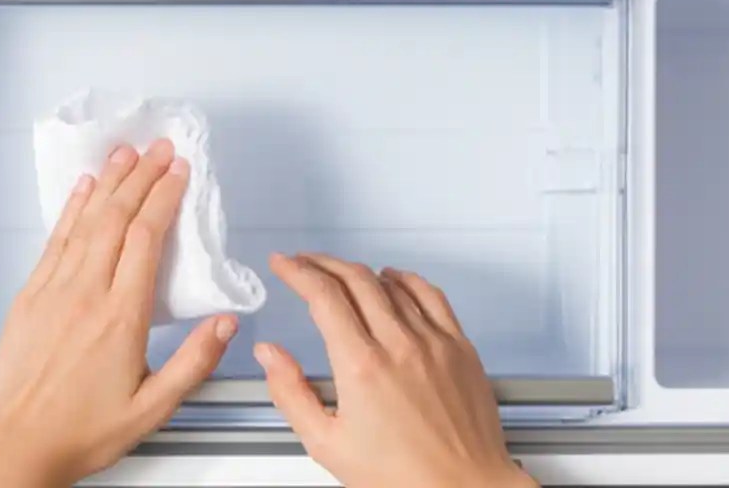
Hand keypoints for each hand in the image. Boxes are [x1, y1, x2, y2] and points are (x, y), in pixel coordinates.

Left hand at [0, 140, 237, 487]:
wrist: (18, 444)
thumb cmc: (83, 431)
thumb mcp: (153, 408)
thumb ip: (194, 362)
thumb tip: (227, 323)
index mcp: (121, 318)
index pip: (146, 239)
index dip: (164, 198)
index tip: (180, 171)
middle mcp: (85, 294)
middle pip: (116, 218)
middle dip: (141, 177)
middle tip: (160, 147)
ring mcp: (53, 291)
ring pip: (85, 222)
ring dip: (108, 183)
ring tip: (125, 153)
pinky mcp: (30, 296)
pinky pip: (55, 241)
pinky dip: (71, 210)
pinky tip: (83, 190)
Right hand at [255, 253, 536, 487]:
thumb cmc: (403, 476)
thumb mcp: (327, 444)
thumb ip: (290, 394)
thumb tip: (270, 355)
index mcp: (361, 366)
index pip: (323, 295)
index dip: (297, 272)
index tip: (283, 264)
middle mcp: (399, 345)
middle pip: (354, 279)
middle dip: (321, 263)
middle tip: (304, 263)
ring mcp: (433, 341)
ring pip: (390, 283)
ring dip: (359, 270)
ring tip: (340, 272)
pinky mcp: (459, 346)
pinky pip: (431, 295)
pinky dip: (406, 279)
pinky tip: (394, 278)